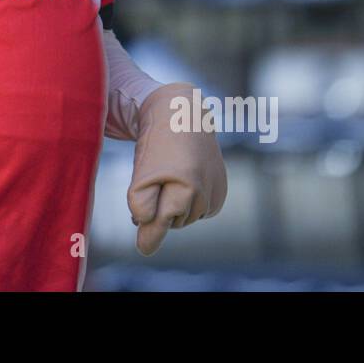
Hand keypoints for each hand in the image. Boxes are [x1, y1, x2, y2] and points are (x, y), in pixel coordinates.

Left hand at [127, 83, 226, 255]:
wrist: (182, 114)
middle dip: (160, 208)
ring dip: (174, 203)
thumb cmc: (157, 146)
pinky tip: (184, 178)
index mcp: (186, 187)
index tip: (142, 247)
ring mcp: (217, 192)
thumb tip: (146, 248)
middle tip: (154, 179)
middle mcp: (206, 192)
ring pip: (187, 216)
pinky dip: (188, 200)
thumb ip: (142, 212)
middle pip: (174, 222)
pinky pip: (199, 210)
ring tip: (169, 174)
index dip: (150, 234)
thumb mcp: (141, 176)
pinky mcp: (222, 190)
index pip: (163, 224)